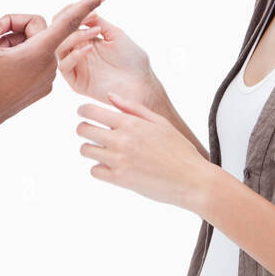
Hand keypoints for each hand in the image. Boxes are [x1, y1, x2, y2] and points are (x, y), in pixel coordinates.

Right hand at [0, 0, 110, 129]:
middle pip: (38, 28)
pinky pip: (34, 59)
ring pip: (34, 44)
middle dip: (15, 27)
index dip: (87, 4)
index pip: (69, 22)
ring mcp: (46, 78)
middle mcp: (49, 65)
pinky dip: (17, 56)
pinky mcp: (40, 86)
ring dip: (14, 43)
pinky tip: (1, 67)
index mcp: (40, 53)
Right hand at [56, 4, 159, 105]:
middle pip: (58, 35)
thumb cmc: (132, 59)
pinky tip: (89, 48)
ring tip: (92, 32)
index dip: (70, 13)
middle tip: (80, 15)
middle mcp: (77, 52)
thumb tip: (81, 10)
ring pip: (59, 49)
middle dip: (67, 22)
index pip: (67, 25)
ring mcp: (76, 67)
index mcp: (84, 40)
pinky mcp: (76, 82)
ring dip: (73, 37)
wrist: (141, 83)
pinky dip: (74, 56)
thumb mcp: (115, 34)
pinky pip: (64, 67)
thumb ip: (97, 22)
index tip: (81, 4)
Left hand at [75, 91, 215, 210]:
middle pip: (83, 129)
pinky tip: (111, 166)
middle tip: (92, 132)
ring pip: (85, 150)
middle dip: (84, 129)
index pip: (91, 111)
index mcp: (131, 123)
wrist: (192, 180)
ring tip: (103, 150)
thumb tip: (110, 96)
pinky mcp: (120, 179)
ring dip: (91, 149)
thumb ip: (132, 108)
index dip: (83, 111)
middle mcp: (121, 140)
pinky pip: (94, 171)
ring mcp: (119, 160)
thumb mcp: (160, 122)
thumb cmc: (179, 150)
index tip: (84, 114)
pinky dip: (99, 168)